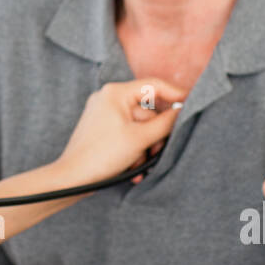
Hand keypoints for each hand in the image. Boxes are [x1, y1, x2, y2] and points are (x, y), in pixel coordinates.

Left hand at [56, 78, 184, 185]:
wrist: (71, 179)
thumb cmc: (101, 155)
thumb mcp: (140, 138)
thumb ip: (165, 123)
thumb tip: (183, 110)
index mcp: (116, 92)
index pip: (154, 85)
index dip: (176, 94)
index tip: (194, 104)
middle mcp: (109, 98)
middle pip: (148, 111)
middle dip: (155, 135)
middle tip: (159, 152)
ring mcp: (104, 114)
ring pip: (139, 127)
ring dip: (145, 148)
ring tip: (140, 165)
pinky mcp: (102, 130)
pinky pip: (128, 135)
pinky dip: (134, 150)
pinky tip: (132, 168)